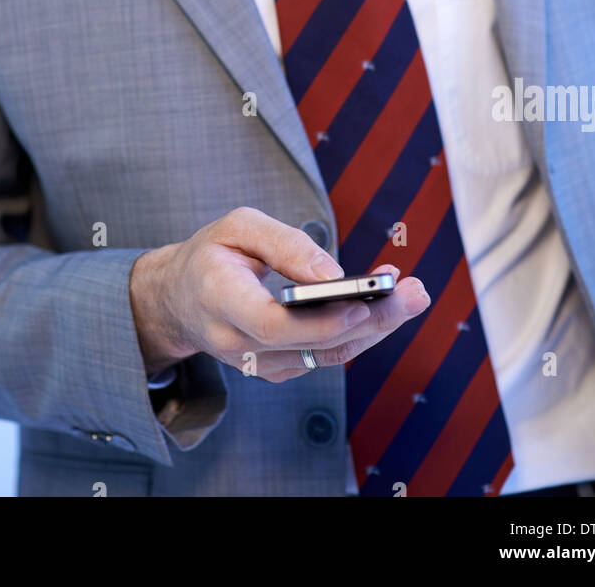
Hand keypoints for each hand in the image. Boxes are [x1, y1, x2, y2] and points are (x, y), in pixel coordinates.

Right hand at [129, 206, 429, 381]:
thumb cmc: (213, 253)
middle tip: (413, 292)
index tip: (361, 302)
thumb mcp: (238, 226)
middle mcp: (236, 342)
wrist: (181, 299)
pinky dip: (358, 331)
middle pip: (310, 344)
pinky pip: (324, 356)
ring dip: (375, 327)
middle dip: (368, 320)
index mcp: (219, 299)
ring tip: (413, 294)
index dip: (319, 321)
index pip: (271, 324)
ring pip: (325, 356)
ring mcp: (256, 363)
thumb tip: (333, 273)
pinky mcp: (276, 368)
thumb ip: (283, 244)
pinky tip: (385, 304)